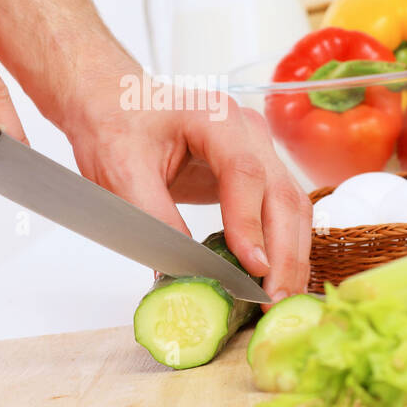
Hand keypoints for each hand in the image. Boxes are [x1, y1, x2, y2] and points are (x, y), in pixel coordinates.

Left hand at [67, 74, 311, 299]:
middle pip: (282, 193)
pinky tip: (277, 280)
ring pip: (292, 206)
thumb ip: (155, 219)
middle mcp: (247, 130)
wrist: (115, 104)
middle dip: (283, 254)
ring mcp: (258, 149)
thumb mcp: (121, 173)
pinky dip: (284, 248)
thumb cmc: (116, 126)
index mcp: (213, 117)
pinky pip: (282, 211)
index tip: (251, 268)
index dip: (250, 223)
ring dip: (291, 257)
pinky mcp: (258, 173)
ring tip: (279, 300)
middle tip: (273, 301)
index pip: (244, 172)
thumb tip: (186, 274)